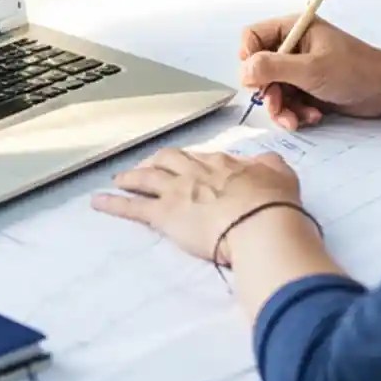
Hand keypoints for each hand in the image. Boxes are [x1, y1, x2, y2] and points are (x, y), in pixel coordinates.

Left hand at [90, 147, 309, 264]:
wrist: (261, 223)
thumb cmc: (275, 204)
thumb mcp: (282, 176)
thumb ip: (272, 167)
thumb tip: (267, 162)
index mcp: (223, 163)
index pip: (201, 158)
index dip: (191, 163)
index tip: (187, 168)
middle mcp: (195, 171)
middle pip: (168, 160)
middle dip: (156, 163)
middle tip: (148, 168)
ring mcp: (177, 191)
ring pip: (146, 177)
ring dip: (131, 177)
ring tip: (120, 179)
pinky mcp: (164, 215)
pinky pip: (132, 208)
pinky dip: (113, 204)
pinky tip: (98, 202)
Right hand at [240, 14, 380, 129]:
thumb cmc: (355, 71)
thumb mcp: (311, 69)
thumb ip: (273, 67)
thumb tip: (243, 72)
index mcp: (293, 29)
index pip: (252, 37)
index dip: (249, 58)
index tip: (256, 79)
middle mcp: (292, 47)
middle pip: (259, 69)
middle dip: (268, 93)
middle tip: (279, 107)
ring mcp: (298, 69)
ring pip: (271, 90)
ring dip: (282, 109)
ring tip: (298, 120)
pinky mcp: (305, 88)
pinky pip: (286, 102)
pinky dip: (295, 113)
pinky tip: (312, 117)